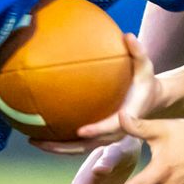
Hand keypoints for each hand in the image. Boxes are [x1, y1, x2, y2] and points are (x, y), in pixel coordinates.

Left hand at [31, 33, 160, 154]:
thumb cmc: (145, 80)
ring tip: (34, 141)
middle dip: (64, 147)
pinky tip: (42, 135)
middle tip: (40, 141)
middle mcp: (116, 131)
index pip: (111, 127)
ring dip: (57, 148)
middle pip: (88, 145)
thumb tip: (128, 36)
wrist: (150, 97)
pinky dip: (61, 142)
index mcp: (127, 117)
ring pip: (80, 148)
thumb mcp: (145, 66)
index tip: (79, 130)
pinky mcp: (99, 135)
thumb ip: (138, 52)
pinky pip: (78, 143)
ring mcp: (106, 136)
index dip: (97, 130)